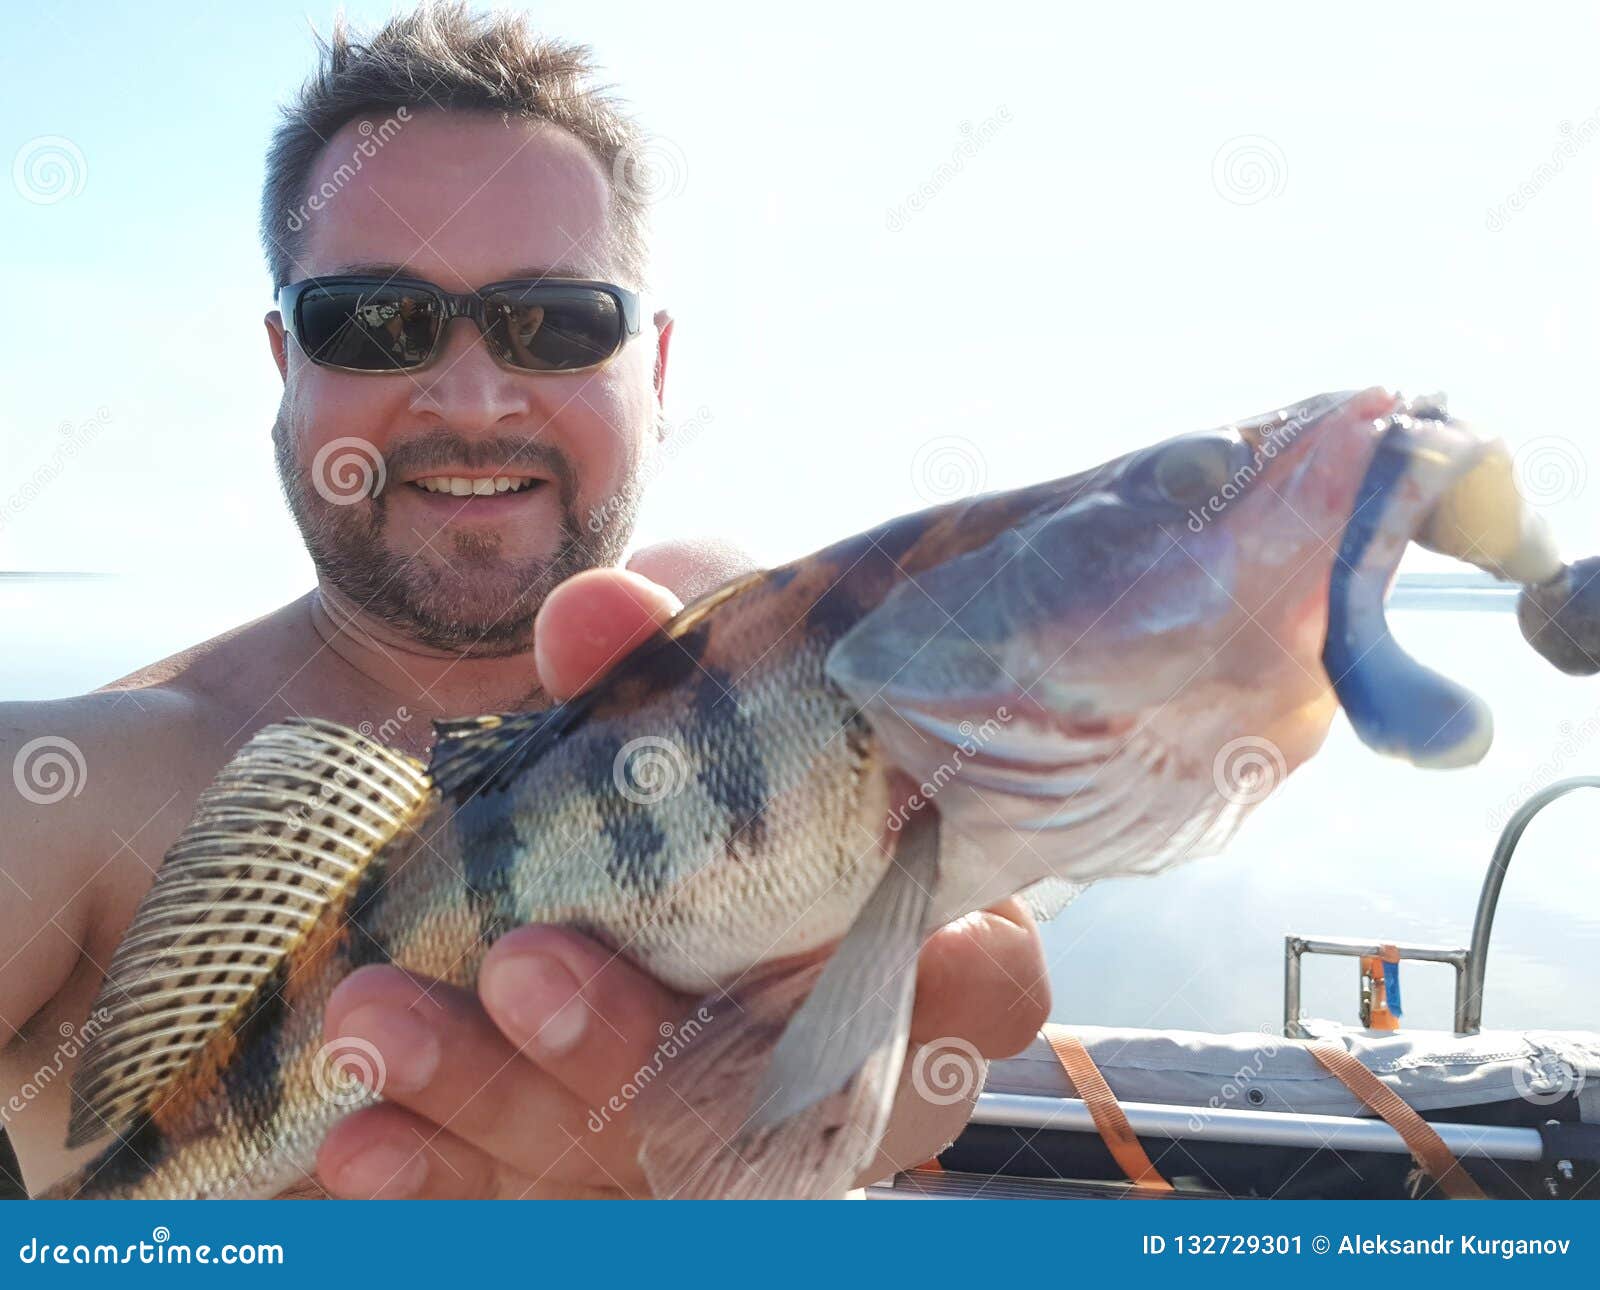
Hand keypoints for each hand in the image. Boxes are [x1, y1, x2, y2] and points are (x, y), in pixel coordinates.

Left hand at [315, 562, 1050, 1197]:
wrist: (603, 822)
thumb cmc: (706, 748)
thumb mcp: (696, 685)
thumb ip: (663, 657)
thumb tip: (590, 615)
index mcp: (924, 918)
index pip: (982, 983)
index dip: (908, 983)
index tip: (793, 942)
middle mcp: (850, 1050)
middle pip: (791, 1110)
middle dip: (640, 1055)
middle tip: (516, 966)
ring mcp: (736, 1127)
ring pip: (652, 1168)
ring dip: (510, 1106)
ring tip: (379, 1020)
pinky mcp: (625, 1170)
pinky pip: (550, 1204)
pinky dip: (451, 1176)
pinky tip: (360, 1140)